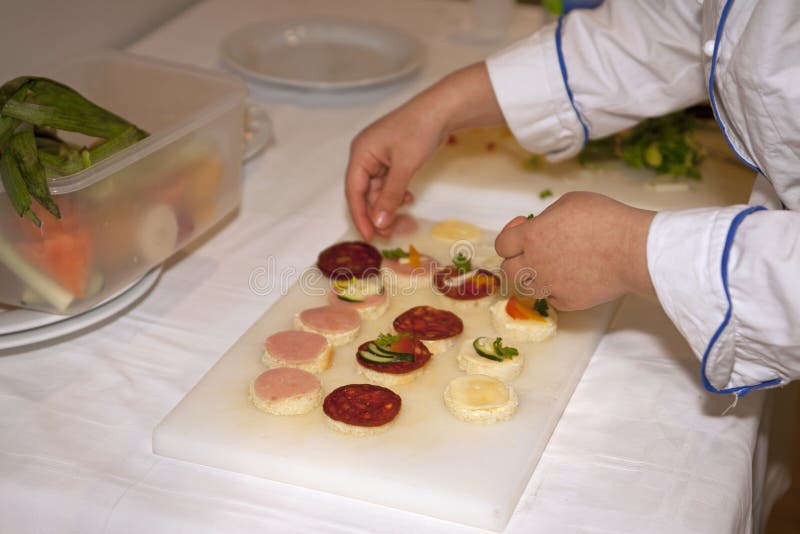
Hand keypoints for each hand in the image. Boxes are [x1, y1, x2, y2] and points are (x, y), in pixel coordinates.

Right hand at [345, 62, 504, 239]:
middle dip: (375, 213)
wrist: (442, 109)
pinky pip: (388, 182)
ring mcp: (378, 155)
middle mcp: (365, 154)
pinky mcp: (392, 157)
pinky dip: (396, 193)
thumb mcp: (404, 167)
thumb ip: (390, 196)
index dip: (360, 215)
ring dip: (388, 205)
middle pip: (364, 192)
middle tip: (387, 233)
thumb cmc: (419, 131)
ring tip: (401, 219)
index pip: (353, 190)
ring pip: (377, 189)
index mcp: (361, 153)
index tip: (369, 236)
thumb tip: (379, 222)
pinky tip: (408, 200)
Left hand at [495, 192, 655, 309]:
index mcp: (531, 237)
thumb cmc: (605, 219)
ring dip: (535, 276)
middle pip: (507, 270)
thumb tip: (541, 227)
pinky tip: (571, 277)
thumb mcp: (569, 203)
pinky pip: (552, 298)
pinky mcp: (568, 301)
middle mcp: (535, 264)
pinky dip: (557, 289)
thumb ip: (546, 218)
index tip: (523, 230)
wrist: (633, 249)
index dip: (510, 237)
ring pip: (527, 288)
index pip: (502, 244)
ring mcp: (550, 285)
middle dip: (517, 259)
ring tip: (554, 265)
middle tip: (534, 252)